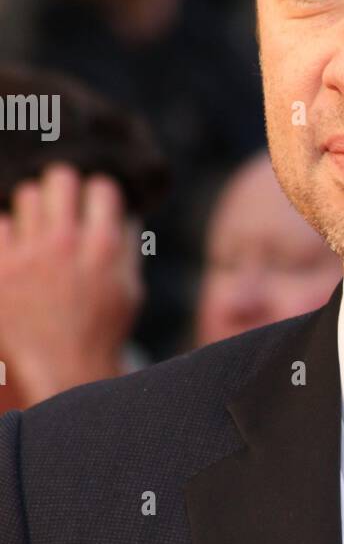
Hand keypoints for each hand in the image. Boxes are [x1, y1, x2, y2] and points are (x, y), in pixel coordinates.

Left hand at [0, 162, 143, 404]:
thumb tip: (123, 208)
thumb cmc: (102, 326)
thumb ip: (128, 243)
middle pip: (61, 178)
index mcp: (104, 247)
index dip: (99, 194)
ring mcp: (30, 255)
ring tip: (39, 228)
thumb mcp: (131, 286)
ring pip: (27, 195)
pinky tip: (18, 245)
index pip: (101, 186)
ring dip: (36, 208)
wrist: (64, 366)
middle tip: (65, 206)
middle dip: (65, 188)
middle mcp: (66, 244)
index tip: (95, 207)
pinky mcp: (1, 268)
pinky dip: (8, 230)